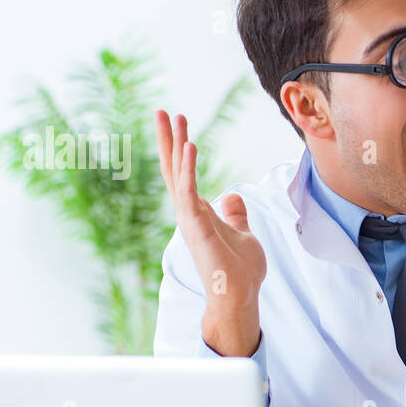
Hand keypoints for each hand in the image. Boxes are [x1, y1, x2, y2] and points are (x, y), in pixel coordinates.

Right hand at [156, 110, 266, 356]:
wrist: (239, 295)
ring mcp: (190, 218)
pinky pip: (189, 190)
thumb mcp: (243, 233)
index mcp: (199, 212)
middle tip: (162, 111)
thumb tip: (233, 196)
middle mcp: (189, 212)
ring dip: (175, 144)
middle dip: (169, 139)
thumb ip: (235, 214)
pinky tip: (190, 146)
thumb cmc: (241, 271)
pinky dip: (189, 167)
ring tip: (172, 117)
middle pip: (175, 168)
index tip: (178, 124)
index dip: (180, 148)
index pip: (185, 174)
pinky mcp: (196, 225)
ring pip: (178, 174)